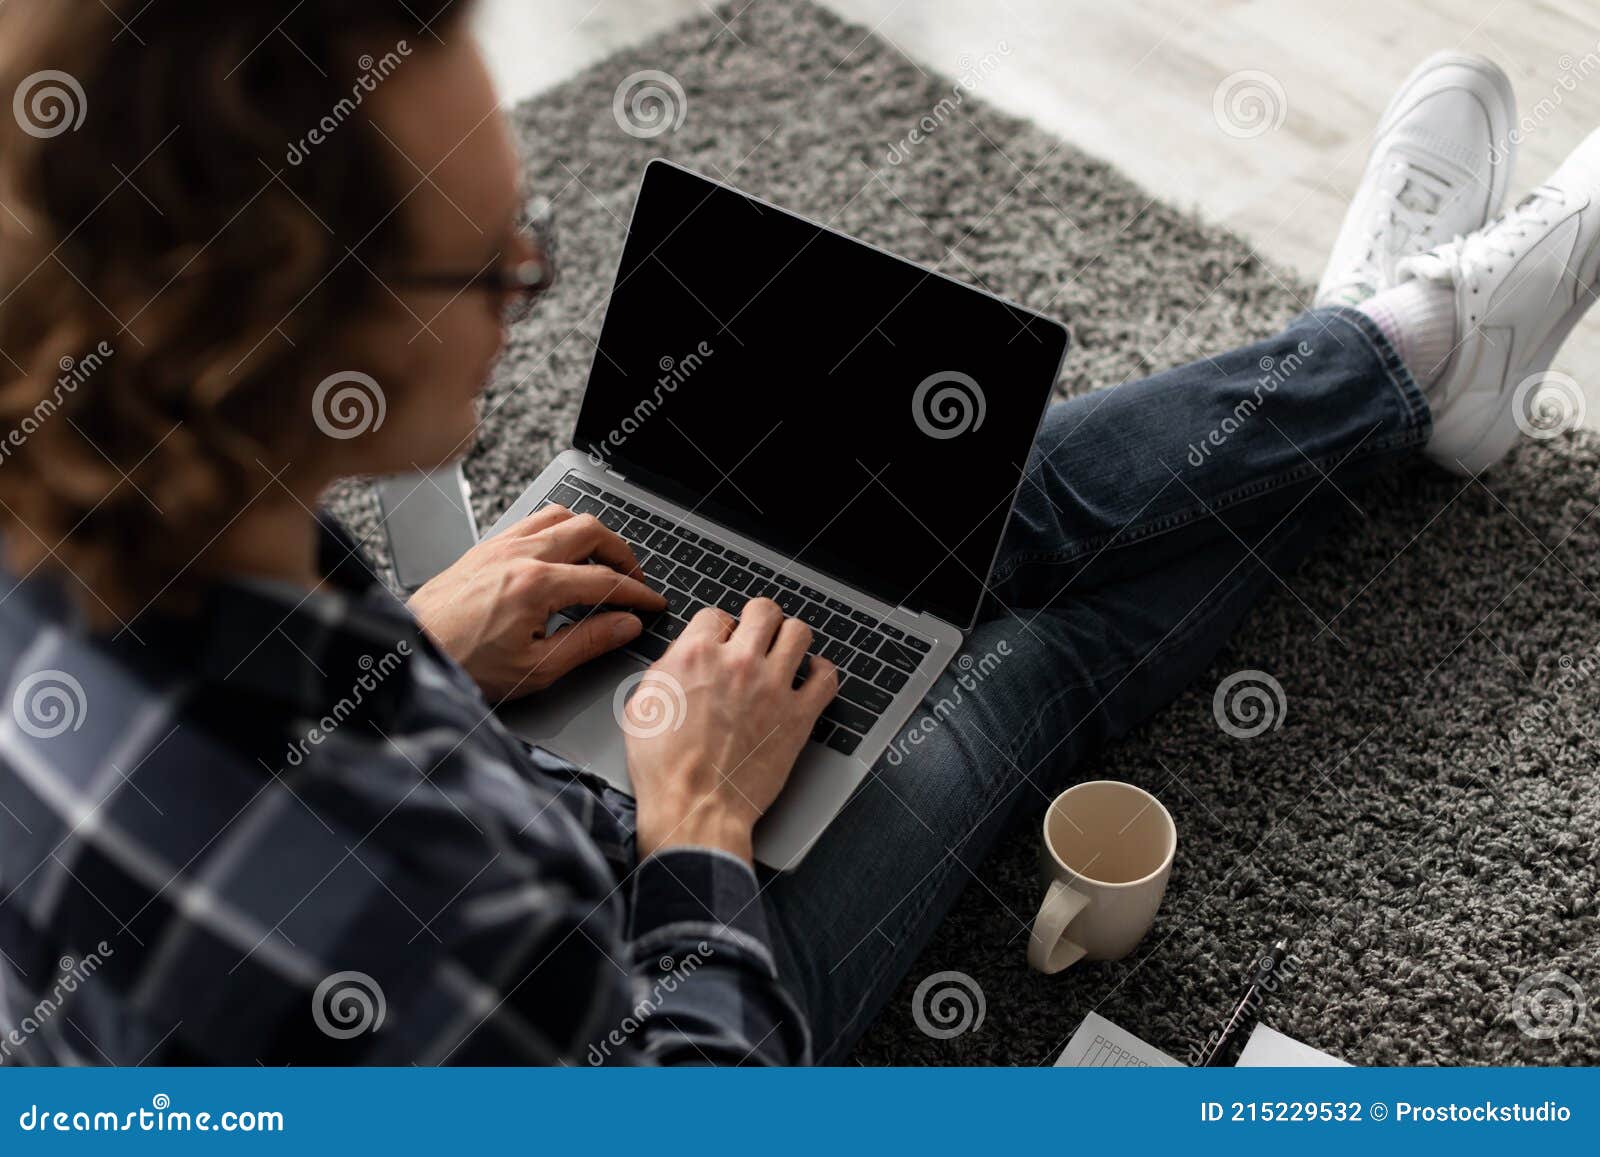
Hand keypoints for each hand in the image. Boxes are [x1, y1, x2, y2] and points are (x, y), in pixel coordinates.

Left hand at [407, 505, 664, 700]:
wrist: (410, 653)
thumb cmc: (463, 665)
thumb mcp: (535, 669)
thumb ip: (588, 642)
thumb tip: (625, 625)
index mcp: (536, 585)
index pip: (606, 581)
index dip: (637, 592)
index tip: (653, 603)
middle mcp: (518, 554)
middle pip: (590, 530)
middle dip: (621, 552)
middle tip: (633, 578)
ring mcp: (499, 546)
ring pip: (560, 515)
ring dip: (589, 534)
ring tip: (601, 561)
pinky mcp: (483, 548)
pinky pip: (531, 521)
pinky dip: (557, 530)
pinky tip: (560, 555)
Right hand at [624, 600, 838, 864]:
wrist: (694, 809)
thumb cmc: (665, 770)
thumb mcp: (642, 708)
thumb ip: (666, 671)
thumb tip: (681, 658)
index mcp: (696, 656)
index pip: (715, 615)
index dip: (718, 628)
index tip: (722, 640)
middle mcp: (738, 664)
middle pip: (763, 611)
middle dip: (758, 619)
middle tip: (757, 633)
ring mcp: (773, 688)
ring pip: (799, 633)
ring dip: (791, 637)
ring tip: (785, 650)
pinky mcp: (798, 716)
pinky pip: (826, 678)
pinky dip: (822, 672)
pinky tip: (811, 676)